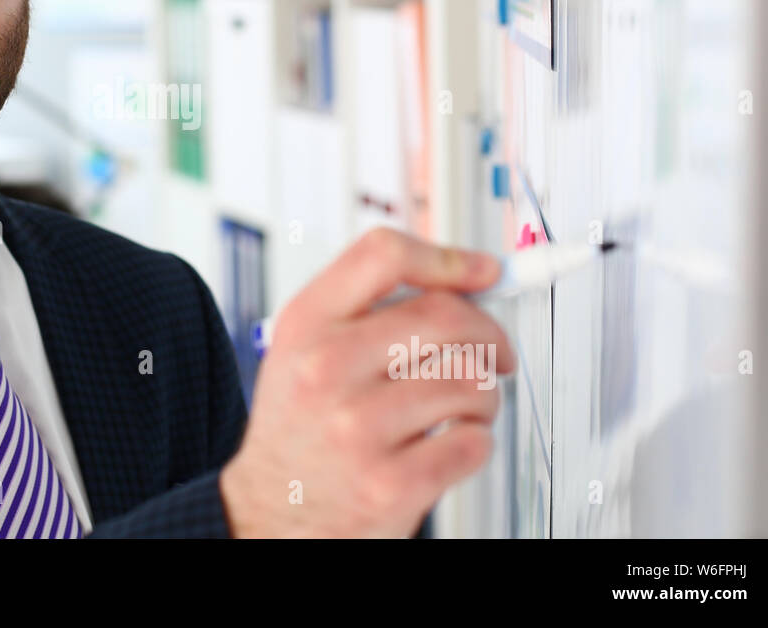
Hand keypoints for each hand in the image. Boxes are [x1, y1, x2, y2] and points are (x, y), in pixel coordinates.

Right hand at [218, 227, 514, 536]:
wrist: (269, 511)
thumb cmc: (299, 426)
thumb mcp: (304, 347)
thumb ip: (367, 306)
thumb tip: (465, 280)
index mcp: (305, 324)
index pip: (383, 255)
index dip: (447, 259)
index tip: (484, 273)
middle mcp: (326, 369)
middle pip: (445, 316)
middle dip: (491, 333)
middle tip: (497, 350)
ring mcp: (358, 428)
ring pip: (471, 381)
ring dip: (485, 394)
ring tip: (462, 406)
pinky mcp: (390, 484)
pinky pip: (474, 442)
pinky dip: (476, 442)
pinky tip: (448, 444)